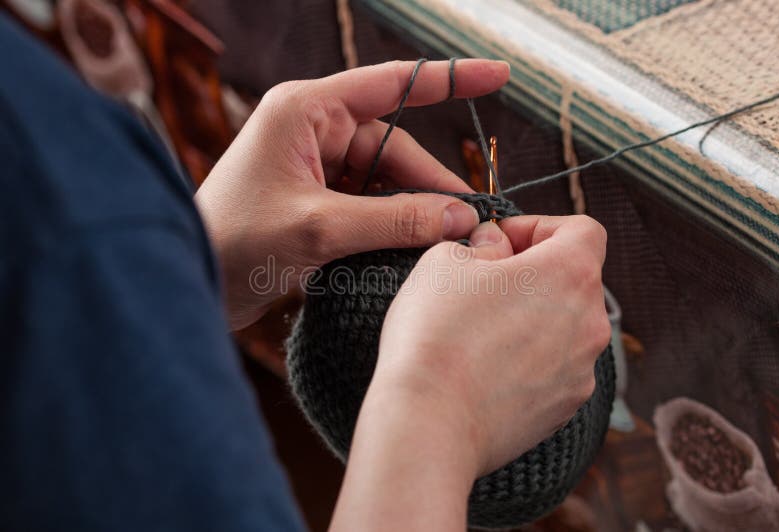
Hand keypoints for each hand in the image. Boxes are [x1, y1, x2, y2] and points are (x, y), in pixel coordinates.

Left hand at [194, 59, 509, 329]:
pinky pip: (369, 203)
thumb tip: (460, 217)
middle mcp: (313, 131)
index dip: (450, 79)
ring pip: (385, 181)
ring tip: (439, 246)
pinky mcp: (315, 200)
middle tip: (468, 225)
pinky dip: (389, 225)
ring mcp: (315, 166)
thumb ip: (394, 218)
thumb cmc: (234, 242)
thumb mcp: (320, 229)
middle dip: (429, 185)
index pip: (392, 83)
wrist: (188, 282)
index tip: (500, 74)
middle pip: (395, 149)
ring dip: (410, 211)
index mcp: (307, 111)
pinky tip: (406, 250)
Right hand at [373, 214, 609, 474]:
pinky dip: (527, 360)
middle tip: (482, 283)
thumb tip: (494, 247)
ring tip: (478, 330)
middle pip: (573, 281)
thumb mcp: (444, 261)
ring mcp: (582, 371)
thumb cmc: (436, 334)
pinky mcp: (564, 408)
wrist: (430, 423)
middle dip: (532, 274)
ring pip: (563, 327)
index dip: (540, 227)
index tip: (501, 241)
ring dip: (530, 318)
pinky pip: (553, 369)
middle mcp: (590, 322)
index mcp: (569, 273)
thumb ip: (481, 244)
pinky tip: (484, 368)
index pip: (583, 230)